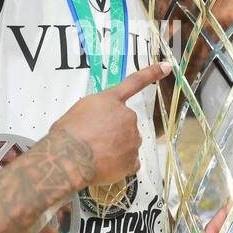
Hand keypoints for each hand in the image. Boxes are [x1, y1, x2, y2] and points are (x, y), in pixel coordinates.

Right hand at [52, 62, 170, 186]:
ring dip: (115, 150)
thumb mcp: (77, 112)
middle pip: (126, 124)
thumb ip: (93, 113)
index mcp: (110, 101)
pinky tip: (104, 166)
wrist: (68, 158)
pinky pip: (129, 163)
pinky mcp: (133, 160)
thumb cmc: (65, 136)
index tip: (167, 66)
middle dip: (114, 133)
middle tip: (94, 142)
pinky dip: (119, 166)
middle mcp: (126, 116)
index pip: (135, 82)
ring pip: (127, 144)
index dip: (152, 73)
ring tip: (95, 155)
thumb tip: (91, 125)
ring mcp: (132, 138)